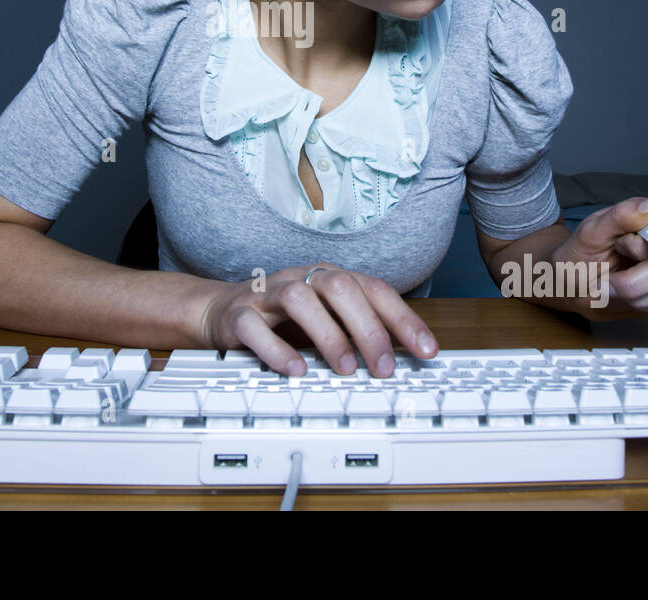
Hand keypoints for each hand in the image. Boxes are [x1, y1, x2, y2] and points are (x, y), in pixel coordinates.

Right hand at [199, 263, 437, 377]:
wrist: (221, 310)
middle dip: (368, 328)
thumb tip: (400, 358)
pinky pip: (255, 327)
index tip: (426, 349)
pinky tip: (296, 370)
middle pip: (339, 286)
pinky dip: (277, 350)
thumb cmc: (281, 317)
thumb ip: (358, 332)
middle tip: (384, 368)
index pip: (373, 289)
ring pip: (299, 299)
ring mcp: (267, 294)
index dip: (403, 318)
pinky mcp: (238, 315)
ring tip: (344, 369)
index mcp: (327, 277)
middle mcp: (300, 279)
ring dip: (327, 335)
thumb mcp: (325, 318)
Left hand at [554, 196, 647, 315]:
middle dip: (636, 276)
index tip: (621, 246)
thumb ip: (622, 215)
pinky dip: (642, 305)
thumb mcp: (591, 233)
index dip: (646, 244)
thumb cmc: (581, 255)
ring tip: (614, 285)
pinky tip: (626, 296)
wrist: (572, 285)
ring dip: (637, 293)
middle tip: (609, 275)